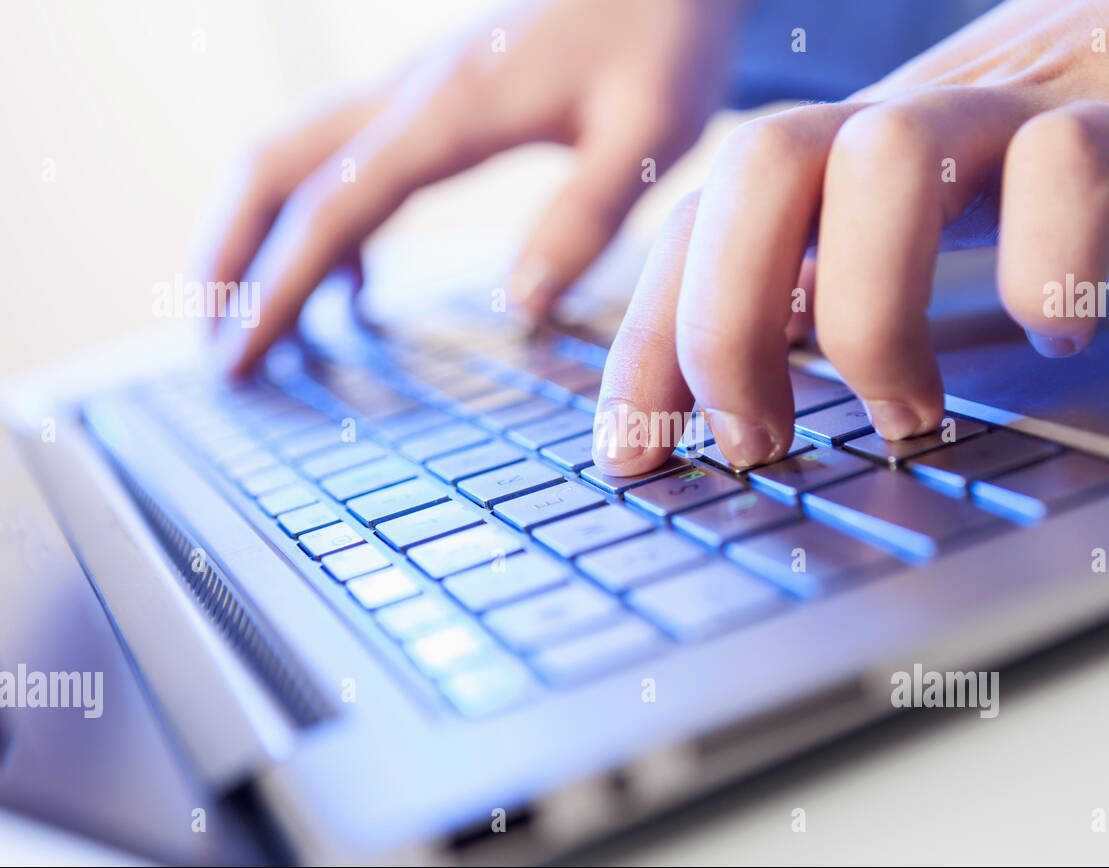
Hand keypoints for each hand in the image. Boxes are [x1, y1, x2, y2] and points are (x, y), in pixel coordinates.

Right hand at [203, 0, 740, 374]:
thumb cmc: (668, 41)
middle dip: (225, 257)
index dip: (273, 288)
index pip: (332, 210)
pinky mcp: (437, 96)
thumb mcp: (648, 136)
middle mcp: (412, 93)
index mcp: (450, 112)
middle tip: (212, 349)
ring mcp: (416, 89)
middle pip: (273, 167)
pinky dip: (325, 224)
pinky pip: (348, 158)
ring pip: (295, 155)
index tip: (237, 357)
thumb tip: (520, 308)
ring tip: (253, 325)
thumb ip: (584, 218)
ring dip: (257, 235)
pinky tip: (352, 284)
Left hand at [594, 0, 1108, 473]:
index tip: (629, 455)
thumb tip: (729, 409)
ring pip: (891, 164)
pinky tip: (1058, 331)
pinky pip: (1066, 173)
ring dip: (875, 318)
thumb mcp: (898, 232)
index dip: (645, 343)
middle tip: (759, 442)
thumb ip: (816, 297)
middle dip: (727, 326)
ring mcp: (1007, 113)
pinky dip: (1049, 268)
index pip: (696, 231)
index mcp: (831, 162)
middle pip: (758, 172)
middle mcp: (896, 124)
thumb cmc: (1030, 164)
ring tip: (909, 414)